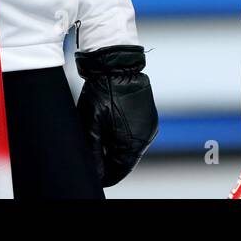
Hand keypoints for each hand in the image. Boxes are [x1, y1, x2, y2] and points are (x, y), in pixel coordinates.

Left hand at [74, 45, 158, 186]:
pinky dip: (123, 136)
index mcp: (133, 142)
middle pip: (126, 160)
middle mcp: (146, 137)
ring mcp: (149, 126)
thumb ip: (93, 152)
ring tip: (100, 136)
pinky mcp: (149, 116)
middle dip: (109, 160)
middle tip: (93, 153)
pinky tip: (111, 126)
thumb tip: (95, 173)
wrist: (116, 64)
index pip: (119, 171)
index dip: (105, 175)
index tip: (93, 173)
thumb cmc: (102, 92)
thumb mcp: (91, 125)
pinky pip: (136, 134)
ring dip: (116, 148)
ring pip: (131, 148)